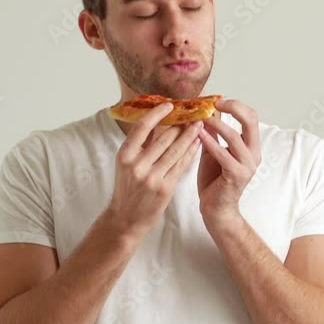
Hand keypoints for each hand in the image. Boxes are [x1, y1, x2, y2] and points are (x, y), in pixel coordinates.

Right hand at [106, 103, 203, 237]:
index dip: (157, 113)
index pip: (142, 127)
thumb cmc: (127, 188)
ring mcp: (151, 177)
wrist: (126, 218)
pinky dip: (190, 152)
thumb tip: (156, 121)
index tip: (169, 105)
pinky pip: (181, 165)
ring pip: (175, 150)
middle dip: (180, 123)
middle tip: (192, 112)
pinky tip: (197, 142)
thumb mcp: (125, 164)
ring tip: (199, 124)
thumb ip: (140, 144)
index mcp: (124, 155)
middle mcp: (137, 165)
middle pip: (163, 137)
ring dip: (189, 135)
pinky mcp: (165, 188)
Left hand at [196, 99, 261, 226]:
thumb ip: (213, 132)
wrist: (216, 209)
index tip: (217, 100)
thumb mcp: (213, 150)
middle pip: (251, 120)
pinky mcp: (237, 175)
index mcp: (251, 146)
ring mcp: (247, 165)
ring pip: (234, 136)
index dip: (235, 105)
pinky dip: (210, 141)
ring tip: (200, 118)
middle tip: (214, 103)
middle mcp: (253, 154)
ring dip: (216, 124)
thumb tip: (206, 109)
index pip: (251, 116)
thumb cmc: (214, 180)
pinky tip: (198, 134)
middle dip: (233, 107)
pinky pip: (223, 154)